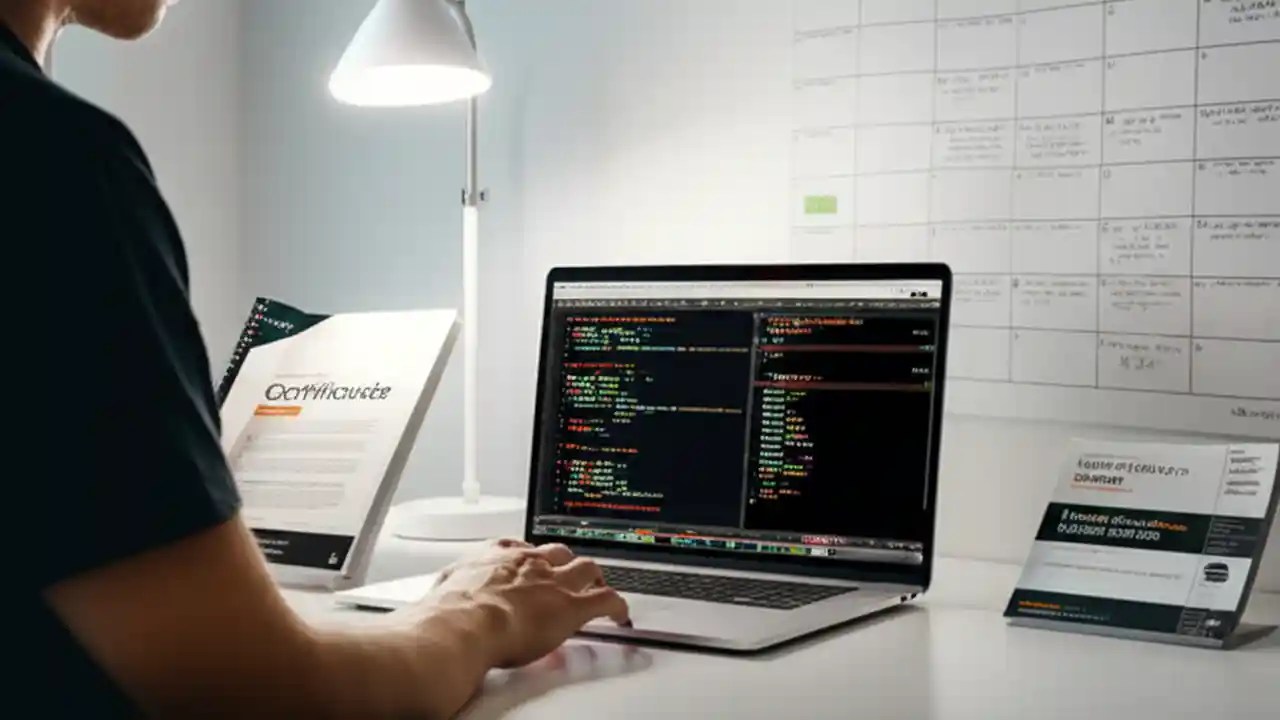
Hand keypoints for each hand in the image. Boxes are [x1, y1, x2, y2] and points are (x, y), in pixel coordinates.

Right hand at [419, 542, 629, 668]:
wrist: (464, 623)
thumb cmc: (448, 612)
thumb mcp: (444, 589)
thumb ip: (447, 590)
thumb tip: (434, 602)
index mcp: (496, 556)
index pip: (519, 547)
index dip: (529, 556)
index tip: (530, 563)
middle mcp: (529, 562)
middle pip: (557, 552)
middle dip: (564, 562)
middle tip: (568, 574)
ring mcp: (554, 581)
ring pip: (586, 567)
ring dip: (593, 578)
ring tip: (597, 587)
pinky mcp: (573, 605)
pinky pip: (606, 600)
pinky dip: (616, 607)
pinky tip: (620, 614)